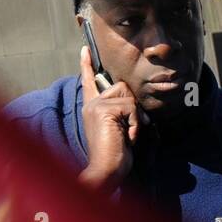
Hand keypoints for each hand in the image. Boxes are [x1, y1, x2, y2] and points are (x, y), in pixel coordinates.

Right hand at [78, 45, 144, 191]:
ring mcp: (95, 106)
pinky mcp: (103, 110)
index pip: (89, 82)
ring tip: (129, 135)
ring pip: (128, 96)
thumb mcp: (119, 130)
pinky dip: (136, 123)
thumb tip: (133, 104)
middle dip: (134, 107)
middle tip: (131, 130)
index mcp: (91, 109)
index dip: (87, 65)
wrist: (105, 171)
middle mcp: (91, 105)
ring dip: (136, 116)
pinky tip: (129, 137)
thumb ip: (121, 113)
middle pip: (122, 87)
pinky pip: (131, 107)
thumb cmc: (114, 156)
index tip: (85, 50)